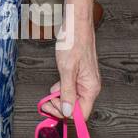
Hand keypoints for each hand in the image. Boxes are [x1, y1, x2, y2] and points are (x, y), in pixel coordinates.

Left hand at [51, 0, 100, 118]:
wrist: (76, 24)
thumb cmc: (74, 42)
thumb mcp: (67, 69)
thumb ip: (66, 92)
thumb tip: (67, 112)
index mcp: (91, 88)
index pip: (81, 114)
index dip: (65, 114)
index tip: (51, 108)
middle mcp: (90, 86)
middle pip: (75, 108)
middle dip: (59, 106)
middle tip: (45, 101)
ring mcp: (84, 81)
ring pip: (71, 99)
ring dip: (58, 99)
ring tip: (47, 95)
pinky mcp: (78, 75)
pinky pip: (70, 89)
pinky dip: (60, 90)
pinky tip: (54, 86)